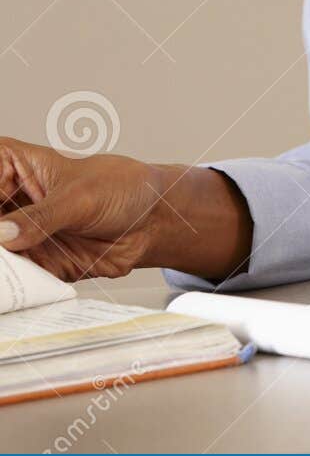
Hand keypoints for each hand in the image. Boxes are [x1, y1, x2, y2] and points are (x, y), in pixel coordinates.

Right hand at [0, 137, 251, 283]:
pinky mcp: (30, 262)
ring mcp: (17, 233)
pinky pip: (11, 278)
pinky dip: (10, 287)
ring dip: (2, 265)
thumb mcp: (81, 197)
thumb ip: (42, 217)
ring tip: (13, 266)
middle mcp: (9, 200)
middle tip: (7, 247)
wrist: (150, 222)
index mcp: (15, 165)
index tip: (0, 221)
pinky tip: (13, 290)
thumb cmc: (121, 189)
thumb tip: (2, 235)